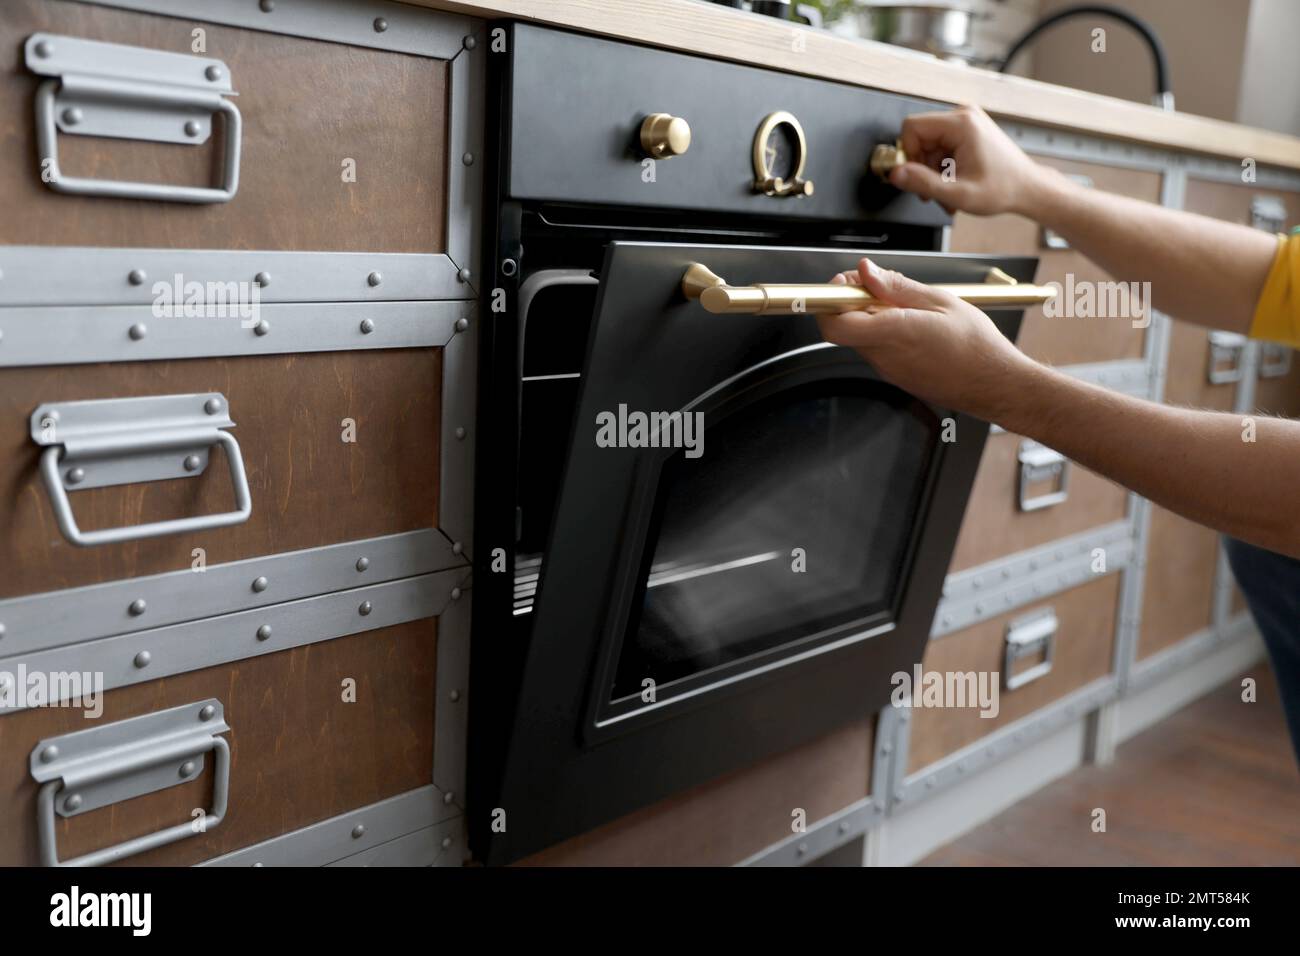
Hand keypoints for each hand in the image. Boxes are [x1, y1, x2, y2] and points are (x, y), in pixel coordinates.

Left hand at [817, 258, 1037, 422]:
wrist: (995, 385)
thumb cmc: (977, 346)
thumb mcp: (941, 301)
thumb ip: (897, 286)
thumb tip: (866, 272)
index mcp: (894, 333)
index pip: (835, 324)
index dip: (831, 300)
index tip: (845, 282)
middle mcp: (885, 356)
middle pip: (844, 327)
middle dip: (850, 302)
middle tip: (873, 285)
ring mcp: (888, 370)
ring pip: (860, 337)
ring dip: (868, 317)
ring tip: (901, 304)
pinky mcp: (896, 377)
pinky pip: (876, 349)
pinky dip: (882, 331)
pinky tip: (909, 323)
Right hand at [891, 105, 1058, 217]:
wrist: (1027, 188)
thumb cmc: (1003, 188)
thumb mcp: (957, 193)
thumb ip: (922, 183)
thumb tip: (896, 173)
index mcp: (961, 123)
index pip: (911, 127)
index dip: (907, 154)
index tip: (916, 174)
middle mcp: (963, 116)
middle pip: (919, 138)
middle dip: (922, 167)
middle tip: (934, 189)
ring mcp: (966, 122)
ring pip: (928, 146)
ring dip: (933, 172)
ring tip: (948, 190)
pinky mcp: (967, 131)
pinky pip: (940, 147)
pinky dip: (942, 168)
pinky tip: (954, 182)